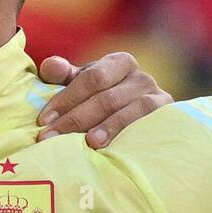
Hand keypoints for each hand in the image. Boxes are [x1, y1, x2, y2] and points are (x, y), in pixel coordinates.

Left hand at [36, 52, 171, 147]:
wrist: (147, 119)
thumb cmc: (106, 98)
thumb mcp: (85, 84)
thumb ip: (65, 76)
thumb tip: (49, 67)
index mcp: (119, 63)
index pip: (90, 78)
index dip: (66, 99)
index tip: (43, 120)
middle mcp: (141, 77)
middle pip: (106, 98)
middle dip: (76, 119)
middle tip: (51, 139)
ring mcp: (158, 97)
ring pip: (129, 111)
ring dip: (107, 128)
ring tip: (88, 143)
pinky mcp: (168, 117)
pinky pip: (148, 126)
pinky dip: (129, 136)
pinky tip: (114, 149)